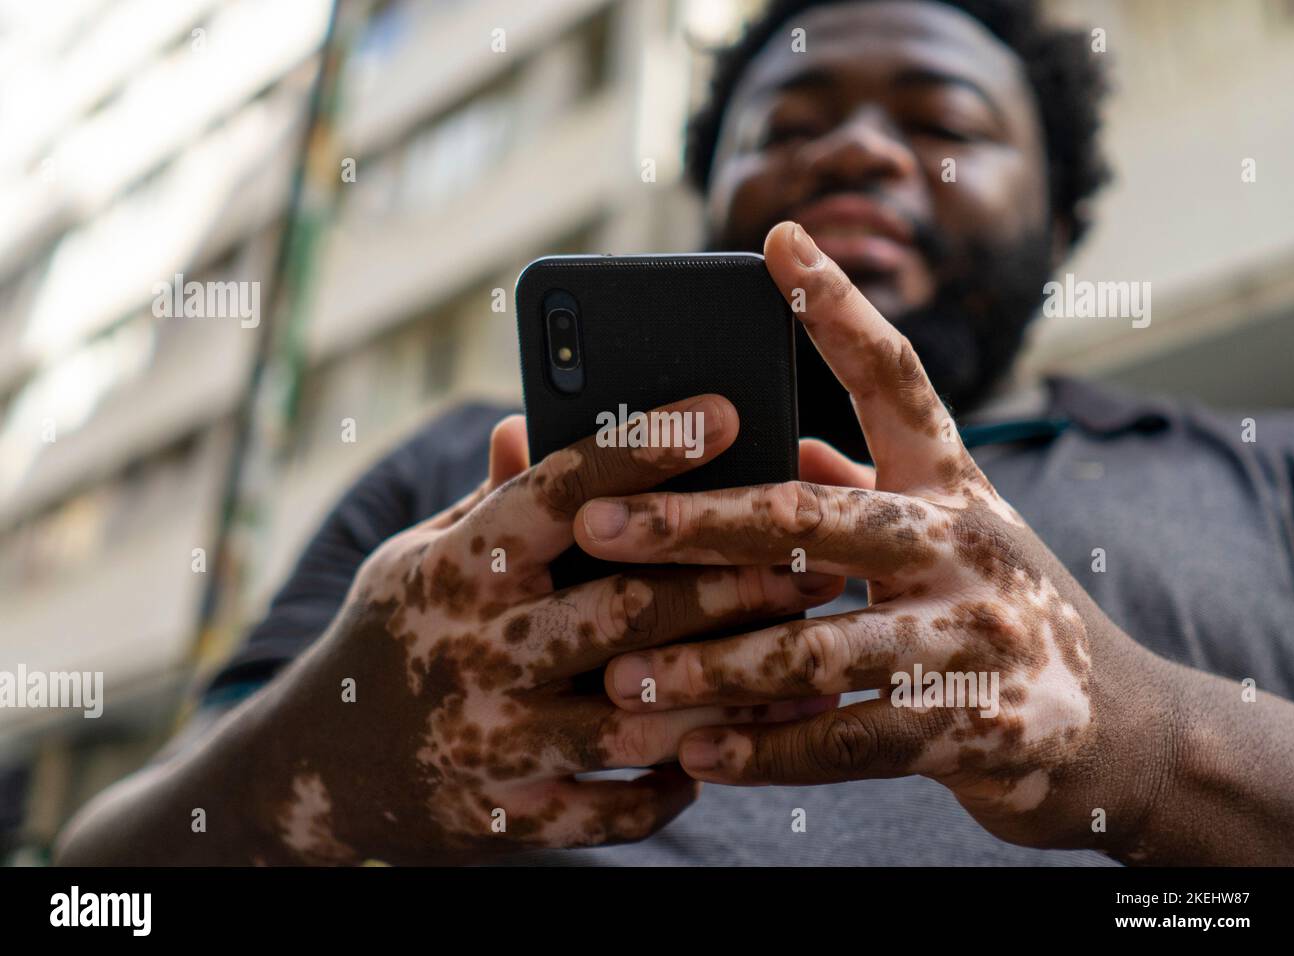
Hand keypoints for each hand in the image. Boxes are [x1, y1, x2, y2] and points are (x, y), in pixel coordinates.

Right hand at [262, 394, 842, 863]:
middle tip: (817, 553)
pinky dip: (672, 783)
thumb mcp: (420, 554)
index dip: (645, 446)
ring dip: (730, 689)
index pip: (561, 489)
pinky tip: (715, 755)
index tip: (727, 410)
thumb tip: (528, 421)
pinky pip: (615, 809)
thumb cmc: (390, 633)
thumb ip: (490, 501)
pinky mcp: (507, 816)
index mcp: (459, 566)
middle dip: (733, 581)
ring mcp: (494, 739)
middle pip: (630, 607)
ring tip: (804, 663)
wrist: (314, 770)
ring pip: (640, 712)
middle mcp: (477, 649)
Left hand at [574, 222, 1174, 854]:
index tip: (776, 243)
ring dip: (713, 662)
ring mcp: (978, 636)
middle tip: (600, 521)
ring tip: (624, 674)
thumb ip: (863, 486)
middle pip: (818, 518)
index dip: (839, 308)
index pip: (895, 378)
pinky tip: (698, 751)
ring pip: (820, 644)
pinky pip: (849, 740)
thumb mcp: (943, 531)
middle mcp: (968, 544)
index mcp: (952, 483)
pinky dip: (769, 749)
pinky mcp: (979, 727)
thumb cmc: (991, 608)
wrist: (1114, 726)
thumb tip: (776, 444)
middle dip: (699, 522)